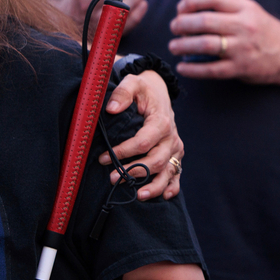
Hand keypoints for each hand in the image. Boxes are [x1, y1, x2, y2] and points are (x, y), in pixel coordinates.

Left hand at [100, 71, 182, 199]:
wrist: (160, 92)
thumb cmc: (144, 89)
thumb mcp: (133, 83)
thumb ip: (122, 93)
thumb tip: (111, 108)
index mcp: (161, 121)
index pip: (143, 142)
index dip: (123, 152)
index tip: (102, 157)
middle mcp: (171, 137)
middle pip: (156, 160)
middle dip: (134, 171)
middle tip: (112, 178)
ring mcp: (175, 148)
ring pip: (168, 171)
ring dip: (153, 185)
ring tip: (138, 195)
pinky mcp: (176, 155)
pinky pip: (177, 174)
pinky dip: (172, 186)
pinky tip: (163, 196)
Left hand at [169, 0, 279, 87]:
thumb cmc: (264, 31)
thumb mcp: (250, 11)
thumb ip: (226, 8)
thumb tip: (190, 7)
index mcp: (246, 8)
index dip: (191, 1)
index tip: (181, 7)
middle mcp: (244, 26)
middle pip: (205, 21)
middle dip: (182, 24)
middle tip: (174, 27)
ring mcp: (242, 48)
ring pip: (204, 45)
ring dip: (183, 45)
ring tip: (174, 46)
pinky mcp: (240, 68)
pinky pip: (211, 70)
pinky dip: (193, 69)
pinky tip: (183, 67)